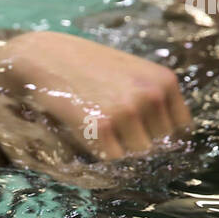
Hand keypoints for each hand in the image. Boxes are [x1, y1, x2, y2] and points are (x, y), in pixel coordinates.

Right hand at [0, 31, 190, 160]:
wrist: (38, 56)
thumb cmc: (79, 66)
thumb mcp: (126, 74)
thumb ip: (147, 101)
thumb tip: (159, 145)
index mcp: (164, 82)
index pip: (180, 131)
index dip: (158, 140)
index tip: (138, 142)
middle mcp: (152, 96)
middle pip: (161, 148)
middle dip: (139, 150)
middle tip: (112, 141)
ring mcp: (128, 111)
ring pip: (137, 157)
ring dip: (118, 156)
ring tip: (95, 138)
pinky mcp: (102, 126)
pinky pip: (112, 161)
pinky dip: (100, 159)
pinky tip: (83, 140)